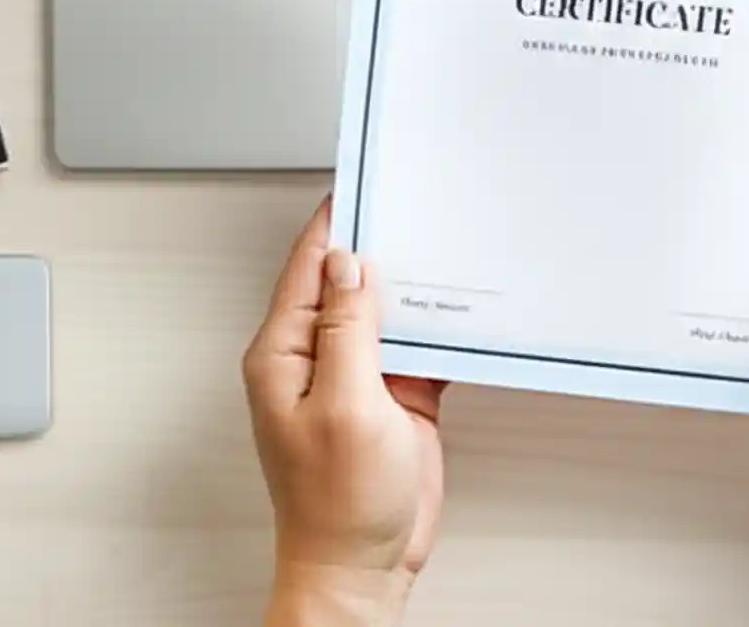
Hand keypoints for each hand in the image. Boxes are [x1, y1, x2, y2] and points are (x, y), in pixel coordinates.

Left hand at [242, 196, 445, 625]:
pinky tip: (462, 311)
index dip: (335, 224)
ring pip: (387, 311)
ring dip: (415, 287)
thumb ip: (349, 332)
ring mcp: (359, 376)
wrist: (366, 564)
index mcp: (286, 354)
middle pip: (350, 283)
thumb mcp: (346, 406)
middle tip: (415, 206)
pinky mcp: (396, 396)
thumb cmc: (338, 506)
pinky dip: (439, 327)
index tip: (361, 183)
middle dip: (381, 246)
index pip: (309, 269)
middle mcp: (319, 359)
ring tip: (446, 247)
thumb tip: (352, 270)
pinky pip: (417, 345)